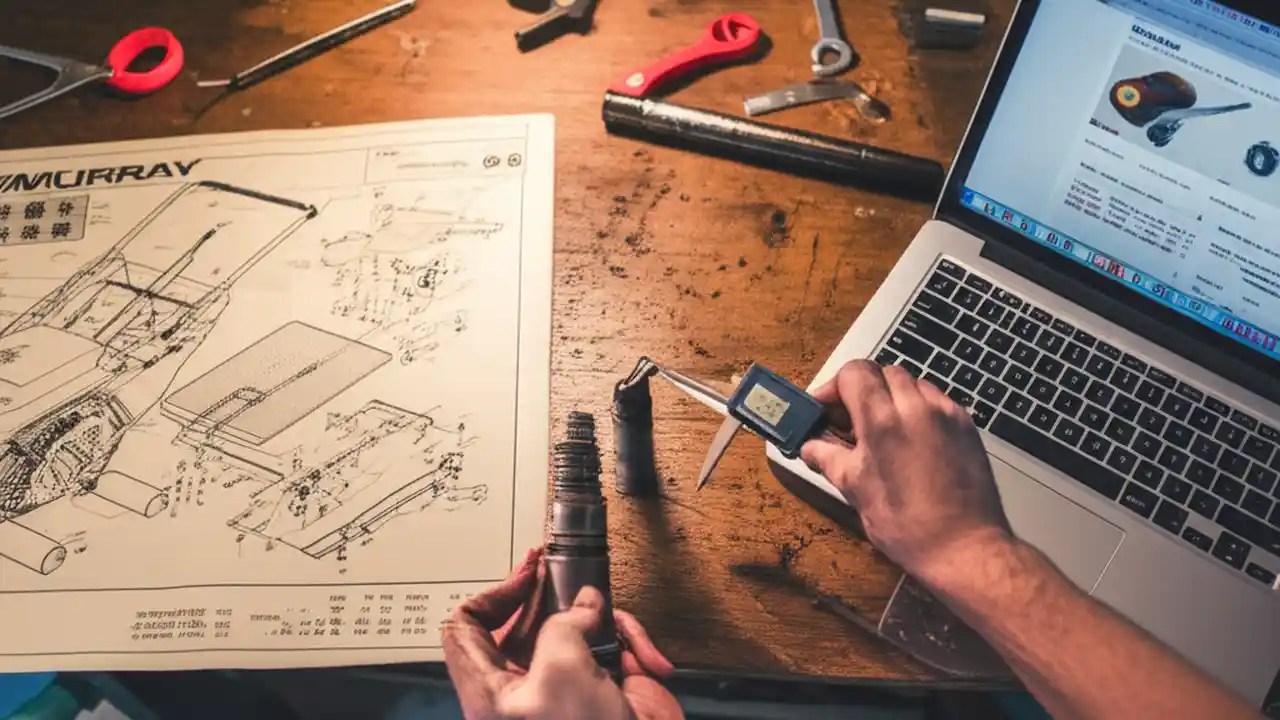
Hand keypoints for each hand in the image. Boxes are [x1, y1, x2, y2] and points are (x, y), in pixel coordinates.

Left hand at [442, 548, 682, 719]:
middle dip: (552, 598)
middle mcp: (524, 687)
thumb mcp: (563, 671)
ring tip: (619, 628)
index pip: (467, 629)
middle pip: (523, 623)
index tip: (527, 575)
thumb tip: (584, 603)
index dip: (493, 595)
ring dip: (605, 622)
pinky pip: (614, 647)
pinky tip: (651, 664)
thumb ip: (563, 625)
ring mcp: (565, 685)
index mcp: (492, 691)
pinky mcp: (603, 686)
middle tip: (569, 574)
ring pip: (574, 628)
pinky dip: (634, 647)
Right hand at [800, 360, 1012, 584]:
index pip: (854, 372)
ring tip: (881, 430)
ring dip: (890, 396)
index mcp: (883, 420)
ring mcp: (947, 412)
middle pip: (882, 372)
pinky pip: (935, 400)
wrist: (963, 546)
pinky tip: (911, 438)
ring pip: (911, 382)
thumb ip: (828, 458)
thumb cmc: (907, 524)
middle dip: (862, 389)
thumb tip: (810, 447)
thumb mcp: (855, 490)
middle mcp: (917, 406)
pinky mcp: (967, 425)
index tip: (826, 408)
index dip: (834, 386)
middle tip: (849, 420)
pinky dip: (917, 409)